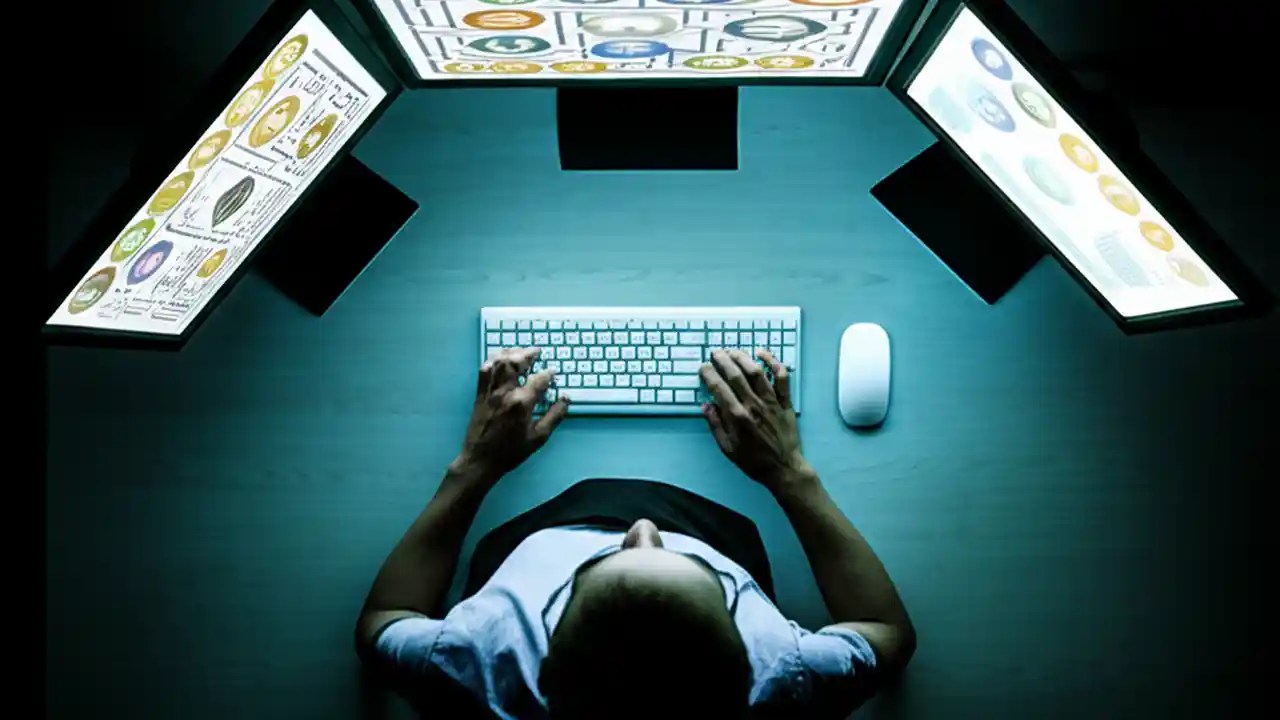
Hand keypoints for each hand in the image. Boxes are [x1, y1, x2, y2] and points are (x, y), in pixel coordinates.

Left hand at [452, 347, 570, 483]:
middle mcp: (504, 393)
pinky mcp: (479, 394)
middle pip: (515, 363)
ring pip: (498, 363)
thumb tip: (566, 398)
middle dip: (527, 354)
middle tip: (537, 351)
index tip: (554, 373)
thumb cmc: (511, 451)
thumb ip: (554, 416)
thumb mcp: (539, 438)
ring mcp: (489, 391)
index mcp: (521, 404)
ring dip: (510, 353)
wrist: (480, 460)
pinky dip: (493, 360)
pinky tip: (500, 358)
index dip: (548, 374)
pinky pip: (485, 370)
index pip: (538, 380)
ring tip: (520, 351)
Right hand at [700, 349, 814, 492]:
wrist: (783, 468)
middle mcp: (754, 405)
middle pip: (736, 375)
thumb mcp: (727, 448)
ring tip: (733, 351)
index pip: (719, 388)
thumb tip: (706, 406)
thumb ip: (716, 425)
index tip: (703, 367)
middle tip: (715, 353)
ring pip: (756, 372)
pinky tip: (763, 354)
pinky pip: (781, 377)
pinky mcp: (785, 402)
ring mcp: (771, 402)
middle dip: (723, 361)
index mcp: (737, 417)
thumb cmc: (753, 461)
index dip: (709, 374)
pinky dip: (774, 362)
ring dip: (743, 358)